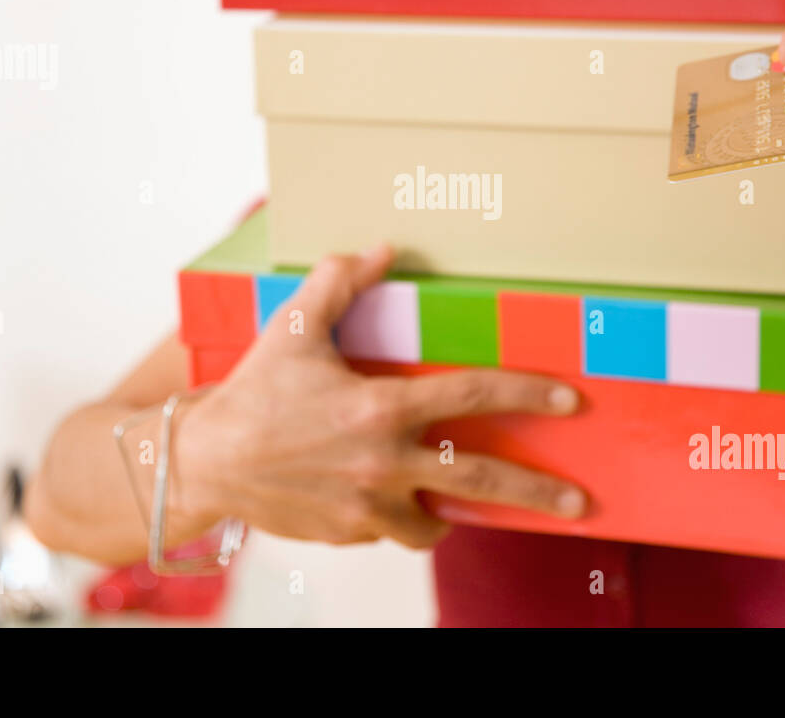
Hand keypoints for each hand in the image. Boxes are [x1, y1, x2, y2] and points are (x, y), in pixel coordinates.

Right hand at [175, 245, 586, 548]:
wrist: (204, 463)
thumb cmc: (253, 393)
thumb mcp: (294, 327)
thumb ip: (341, 283)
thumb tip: (384, 248)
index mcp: (380, 407)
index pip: (473, 397)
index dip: (527, 394)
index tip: (569, 400)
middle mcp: (383, 462)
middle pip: (482, 481)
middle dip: (539, 495)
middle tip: (580, 505)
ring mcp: (367, 506)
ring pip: (436, 520)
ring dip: (452, 508)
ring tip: (461, 500)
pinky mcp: (348, 534)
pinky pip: (391, 527)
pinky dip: (396, 513)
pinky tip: (381, 494)